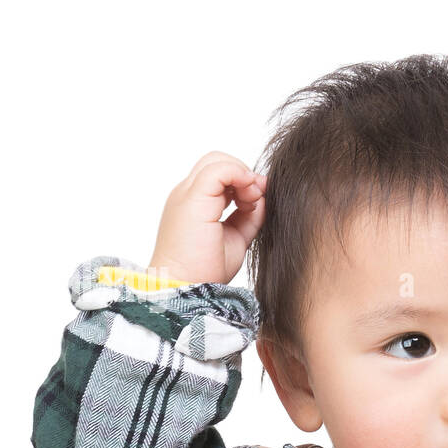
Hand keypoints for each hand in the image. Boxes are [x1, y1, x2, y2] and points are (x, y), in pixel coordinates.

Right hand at [148, 151, 266, 285]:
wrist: (185, 287)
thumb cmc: (205, 270)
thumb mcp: (237, 238)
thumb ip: (249, 217)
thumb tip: (263, 198)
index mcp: (196, 204)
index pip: (220, 175)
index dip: (243, 182)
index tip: (257, 201)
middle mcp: (188, 194)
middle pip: (218, 162)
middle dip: (244, 175)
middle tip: (256, 198)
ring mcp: (187, 194)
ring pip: (217, 160)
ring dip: (243, 176)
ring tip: (251, 202)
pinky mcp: (193, 198)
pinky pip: (219, 169)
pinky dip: (240, 175)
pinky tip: (249, 196)